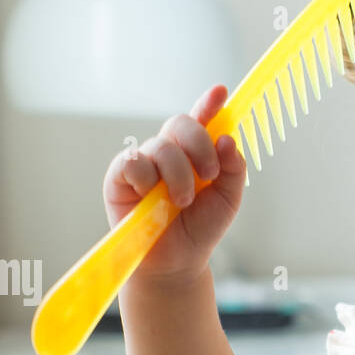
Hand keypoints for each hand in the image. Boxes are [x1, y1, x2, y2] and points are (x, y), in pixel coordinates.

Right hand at [102, 84, 246, 288]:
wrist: (176, 262)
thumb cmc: (200, 229)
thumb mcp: (228, 200)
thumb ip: (234, 169)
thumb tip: (227, 139)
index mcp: (195, 153)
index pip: (201, 120)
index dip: (209, 103)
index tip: (221, 92)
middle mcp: (168, 152)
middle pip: (180, 123)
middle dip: (200, 145)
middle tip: (209, 175)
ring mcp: (144, 162)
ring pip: (161, 147)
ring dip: (178, 175)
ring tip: (182, 202)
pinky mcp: (120, 176)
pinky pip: (133, 161)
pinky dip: (147, 178)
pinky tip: (151, 197)